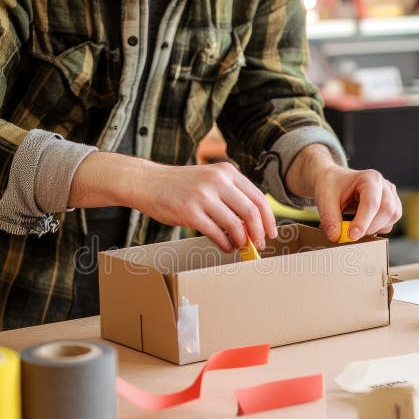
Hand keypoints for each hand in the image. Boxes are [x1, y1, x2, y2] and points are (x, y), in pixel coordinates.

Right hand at [69, 153, 275, 251]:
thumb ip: (230, 194)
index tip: (271, 232)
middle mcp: (217, 181)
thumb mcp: (209, 179)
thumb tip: (253, 222)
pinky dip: (225, 243)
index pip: (258, 197)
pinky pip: (215, 233)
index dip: (268, 218)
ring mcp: (203, 196)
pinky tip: (225, 246)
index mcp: (226, 172)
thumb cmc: (180, 185)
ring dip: (241, 240)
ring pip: (235, 224)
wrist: (147, 182)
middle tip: (258, 244)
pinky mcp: (189, 212)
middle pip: (251, 211)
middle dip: (258, 232)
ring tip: (239, 246)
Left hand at [285, 144, 401, 241]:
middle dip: (369, 227)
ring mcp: (390, 196)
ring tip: (353, 227)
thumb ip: (329, 218)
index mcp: (369, 178)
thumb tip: (336, 236)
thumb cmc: (332, 185)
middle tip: (350, 234)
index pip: (372, 202)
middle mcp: (384, 186)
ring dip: (373, 229)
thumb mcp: (325, 199)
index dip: (363, 222)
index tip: (351, 235)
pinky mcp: (391, 207)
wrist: (334, 182)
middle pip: (387, 210)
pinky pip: (389, 223)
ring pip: (392, 217)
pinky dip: (376, 229)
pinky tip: (362, 225)